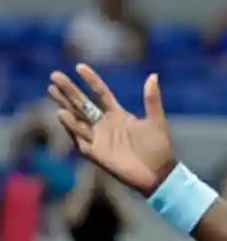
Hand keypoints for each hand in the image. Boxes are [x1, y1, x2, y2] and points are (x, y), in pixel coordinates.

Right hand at [47, 64, 175, 194]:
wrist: (158, 173)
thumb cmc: (159, 147)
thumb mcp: (156, 120)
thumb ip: (152, 99)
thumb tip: (153, 76)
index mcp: (118, 114)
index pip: (100, 93)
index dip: (91, 80)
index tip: (79, 66)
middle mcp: (105, 124)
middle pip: (82, 103)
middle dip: (69, 90)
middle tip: (54, 75)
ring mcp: (98, 138)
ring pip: (77, 118)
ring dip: (65, 105)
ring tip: (53, 90)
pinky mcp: (96, 152)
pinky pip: (80, 138)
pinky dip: (71, 126)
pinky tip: (63, 114)